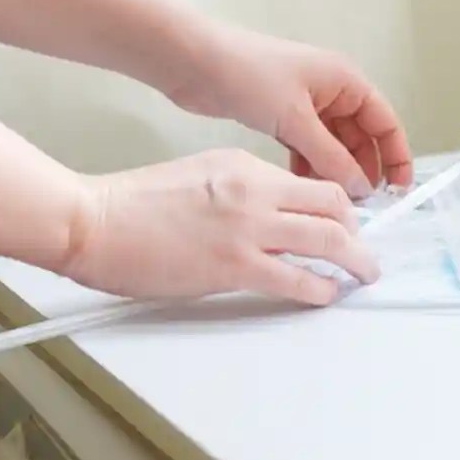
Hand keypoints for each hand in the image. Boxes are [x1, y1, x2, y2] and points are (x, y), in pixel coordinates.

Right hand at [61, 148, 379, 305]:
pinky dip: (322, 288)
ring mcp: (247, 227)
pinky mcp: (235, 265)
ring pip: (327, 239)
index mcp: (244, 165)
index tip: (344, 222)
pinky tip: (328, 294)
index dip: (336, 206)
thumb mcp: (199, 175)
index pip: (309, 182)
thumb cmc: (133, 205)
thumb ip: (238, 189)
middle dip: (357, 230)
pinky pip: (297, 277)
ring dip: (355, 260)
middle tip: (363, 250)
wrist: (95, 221)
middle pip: (332, 204)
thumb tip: (267, 212)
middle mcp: (255, 190)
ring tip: (363, 274)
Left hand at [174, 26, 413, 198]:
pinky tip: (301, 187)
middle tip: (358, 204)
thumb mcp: (296, 120)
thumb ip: (331, 157)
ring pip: (332, 146)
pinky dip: (308, 166)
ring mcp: (305, 104)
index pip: (384, 122)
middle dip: (361, 169)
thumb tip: (360, 187)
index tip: (398, 190)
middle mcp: (330, 91)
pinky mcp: (281, 116)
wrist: (194, 63)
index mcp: (345, 80)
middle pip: (360, 138)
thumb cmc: (248, 75)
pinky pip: (307, 147)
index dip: (396, 156)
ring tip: (328, 202)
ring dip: (332, 172)